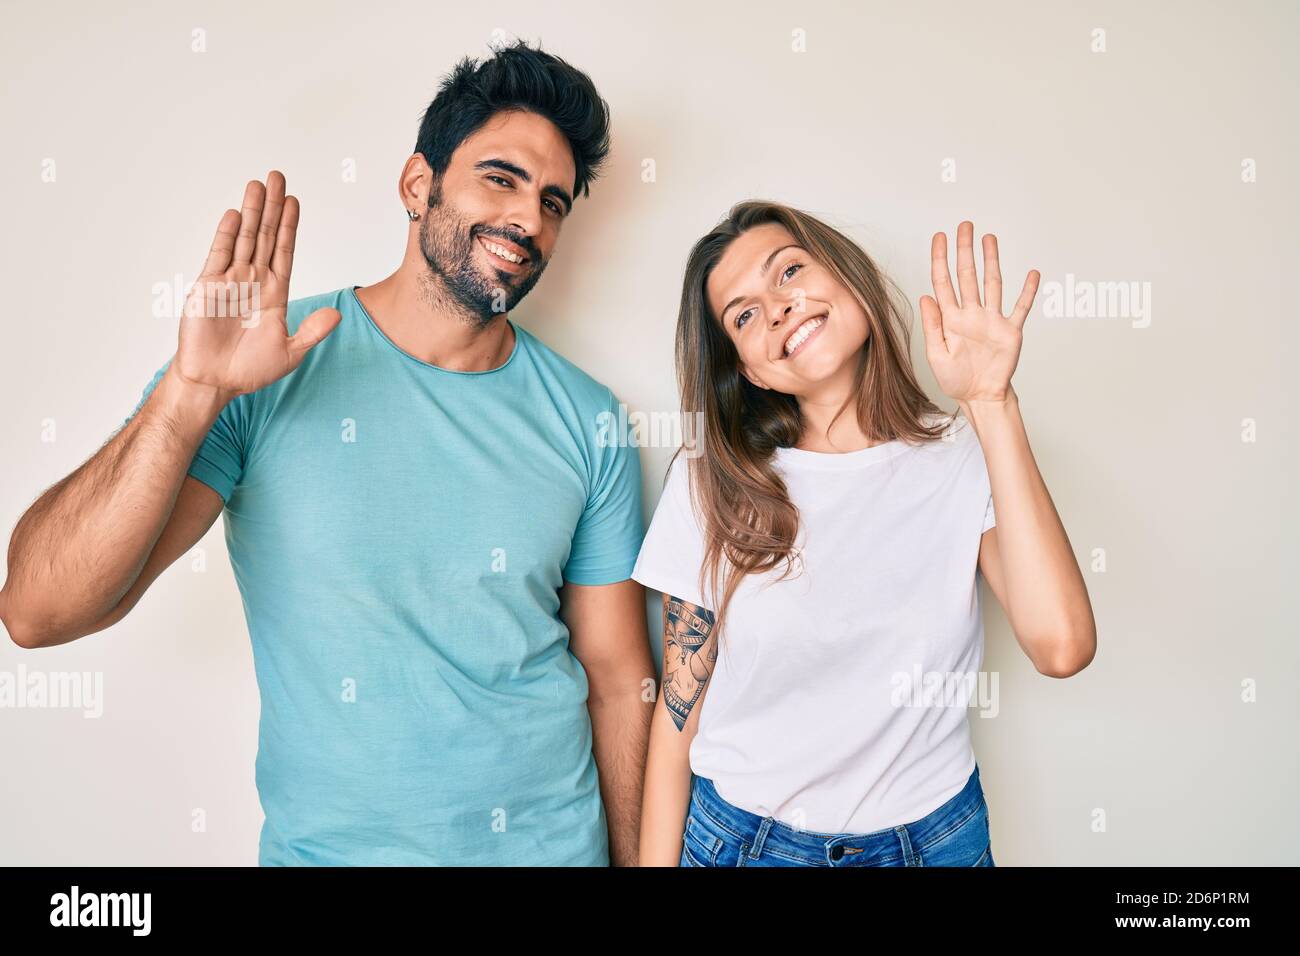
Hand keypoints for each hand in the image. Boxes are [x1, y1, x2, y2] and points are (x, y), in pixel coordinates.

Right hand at [174, 171, 340, 400]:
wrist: (215, 381)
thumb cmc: (250, 370)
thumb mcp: (290, 352)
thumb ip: (312, 331)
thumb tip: (336, 314)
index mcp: (275, 294)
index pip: (284, 252)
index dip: (289, 226)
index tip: (295, 201)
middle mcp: (253, 281)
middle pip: (265, 236)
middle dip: (272, 207)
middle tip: (278, 176)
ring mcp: (230, 281)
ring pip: (243, 238)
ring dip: (251, 211)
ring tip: (258, 184)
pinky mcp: (208, 286)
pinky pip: (218, 254)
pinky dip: (226, 234)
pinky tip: (234, 214)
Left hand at [919, 221, 1038, 404]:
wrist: (980, 397)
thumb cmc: (956, 380)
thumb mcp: (936, 355)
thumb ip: (931, 325)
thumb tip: (925, 296)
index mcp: (951, 319)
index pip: (943, 282)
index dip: (940, 259)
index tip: (939, 237)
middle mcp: (971, 314)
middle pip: (967, 275)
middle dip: (965, 250)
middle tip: (965, 226)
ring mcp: (992, 320)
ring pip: (992, 283)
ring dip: (991, 260)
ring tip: (989, 239)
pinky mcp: (1011, 331)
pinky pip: (1021, 307)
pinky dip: (1027, 291)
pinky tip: (1031, 273)